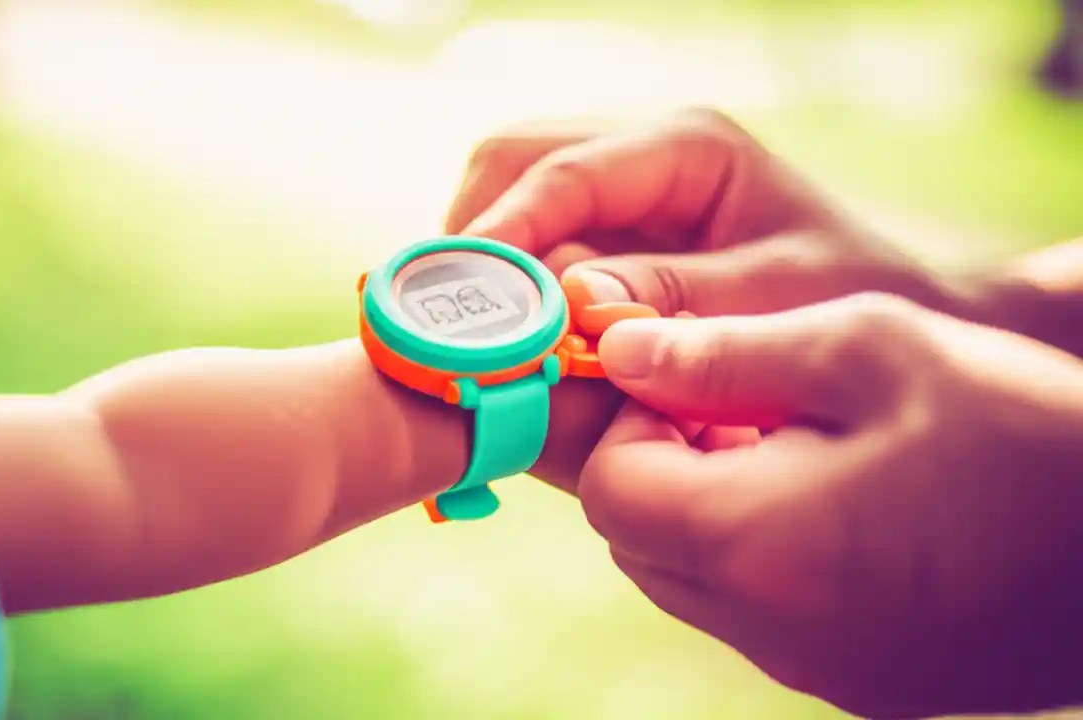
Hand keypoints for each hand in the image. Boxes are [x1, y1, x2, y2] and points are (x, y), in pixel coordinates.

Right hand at [447, 109, 967, 318]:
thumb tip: (574, 301)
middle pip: (511, 160)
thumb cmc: (846, 294)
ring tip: (474, 332)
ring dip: (486, 261)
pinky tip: (511, 337)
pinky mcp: (607, 230)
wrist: (888, 307)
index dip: (504, 232)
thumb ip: (677, 299)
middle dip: (475, 234)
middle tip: (452, 315)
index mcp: (685, 145)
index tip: (465, 296)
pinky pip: (532, 241)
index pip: (561, 169)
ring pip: (508, 195)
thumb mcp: (776, 298)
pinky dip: (511, 285)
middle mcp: (638, 153)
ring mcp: (616, 189)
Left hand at [579, 292, 1082, 717]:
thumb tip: (618, 348)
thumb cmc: (1024, 426)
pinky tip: (844, 503)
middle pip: (638, 541)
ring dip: (712, 510)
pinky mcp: (860, 681)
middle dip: (665, 466)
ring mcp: (815, 666)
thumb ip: (724, 352)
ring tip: (804, 448)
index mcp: (758, 543)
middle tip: (749, 410)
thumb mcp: (870, 349)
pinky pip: (758, 617)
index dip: (637, 424)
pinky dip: (764, 557)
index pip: (610, 490)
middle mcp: (770, 626)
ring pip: (691, 583)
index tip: (702, 385)